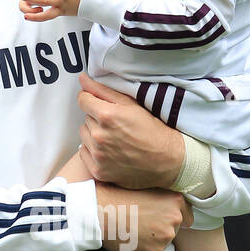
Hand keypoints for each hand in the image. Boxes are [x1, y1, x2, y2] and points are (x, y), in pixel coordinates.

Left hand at [77, 72, 185, 188]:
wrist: (166, 160)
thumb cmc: (152, 131)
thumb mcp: (131, 105)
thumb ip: (103, 90)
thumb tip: (83, 79)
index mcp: (107, 116)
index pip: (83, 100)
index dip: (91, 100)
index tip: (99, 104)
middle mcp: (100, 136)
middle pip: (86, 119)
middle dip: (97, 119)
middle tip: (116, 125)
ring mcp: (98, 155)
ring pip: (84, 135)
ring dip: (94, 135)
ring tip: (114, 138)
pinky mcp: (98, 171)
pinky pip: (84, 154)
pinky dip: (93, 151)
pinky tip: (110, 151)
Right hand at [95, 182, 192, 250]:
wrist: (99, 212)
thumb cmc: (117, 196)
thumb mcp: (145, 188)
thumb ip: (161, 198)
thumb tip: (166, 207)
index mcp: (176, 200)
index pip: (187, 216)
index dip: (173, 218)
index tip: (161, 219)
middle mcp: (175, 219)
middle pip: (174, 230)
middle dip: (160, 229)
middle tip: (140, 222)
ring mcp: (165, 237)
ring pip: (161, 243)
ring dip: (150, 240)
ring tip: (131, 229)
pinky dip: (141, 249)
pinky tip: (128, 238)